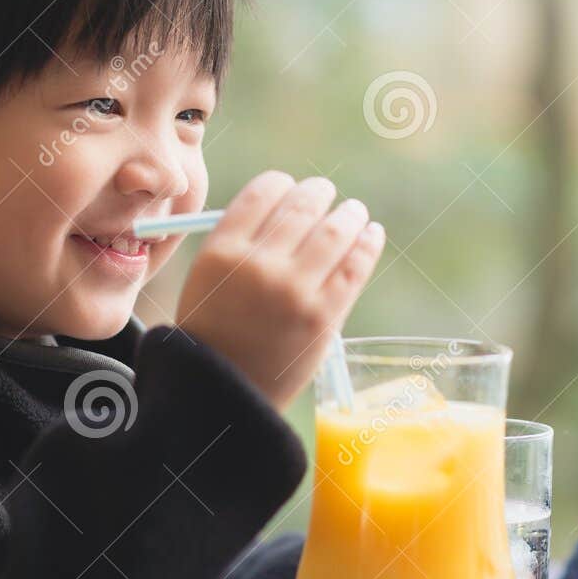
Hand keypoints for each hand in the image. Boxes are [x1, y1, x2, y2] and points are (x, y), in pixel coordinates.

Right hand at [175, 171, 384, 411]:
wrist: (225, 394)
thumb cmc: (215, 333)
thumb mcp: (206, 280)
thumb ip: (238, 242)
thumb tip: (286, 207)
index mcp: (222, 252)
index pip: (262, 193)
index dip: (281, 184)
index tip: (290, 187)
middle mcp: (258, 266)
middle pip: (301, 206)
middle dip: (318, 193)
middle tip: (325, 192)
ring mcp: (294, 291)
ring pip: (334, 230)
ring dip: (348, 214)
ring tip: (354, 212)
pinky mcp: (324, 316)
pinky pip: (354, 266)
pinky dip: (367, 243)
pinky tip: (371, 234)